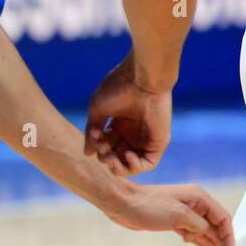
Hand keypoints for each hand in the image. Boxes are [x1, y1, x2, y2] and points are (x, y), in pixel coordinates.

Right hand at [84, 54, 170, 174]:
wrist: (142, 79)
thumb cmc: (118, 88)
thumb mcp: (97, 110)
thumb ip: (91, 133)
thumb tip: (87, 154)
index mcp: (119, 123)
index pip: (107, 145)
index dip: (98, 145)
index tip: (95, 134)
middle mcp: (133, 132)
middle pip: (117, 156)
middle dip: (106, 157)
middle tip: (103, 148)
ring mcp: (146, 138)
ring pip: (131, 164)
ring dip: (118, 167)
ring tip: (112, 158)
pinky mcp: (158, 142)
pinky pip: (148, 163)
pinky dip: (135, 166)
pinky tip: (127, 155)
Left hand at [104, 179, 245, 245]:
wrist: (123, 204)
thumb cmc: (149, 206)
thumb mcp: (177, 215)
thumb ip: (197, 225)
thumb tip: (208, 234)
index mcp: (199, 198)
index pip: (223, 220)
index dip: (229, 238)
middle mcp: (196, 205)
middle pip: (218, 227)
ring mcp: (186, 213)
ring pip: (207, 231)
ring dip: (218, 245)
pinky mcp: (175, 221)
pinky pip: (195, 233)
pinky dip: (203, 242)